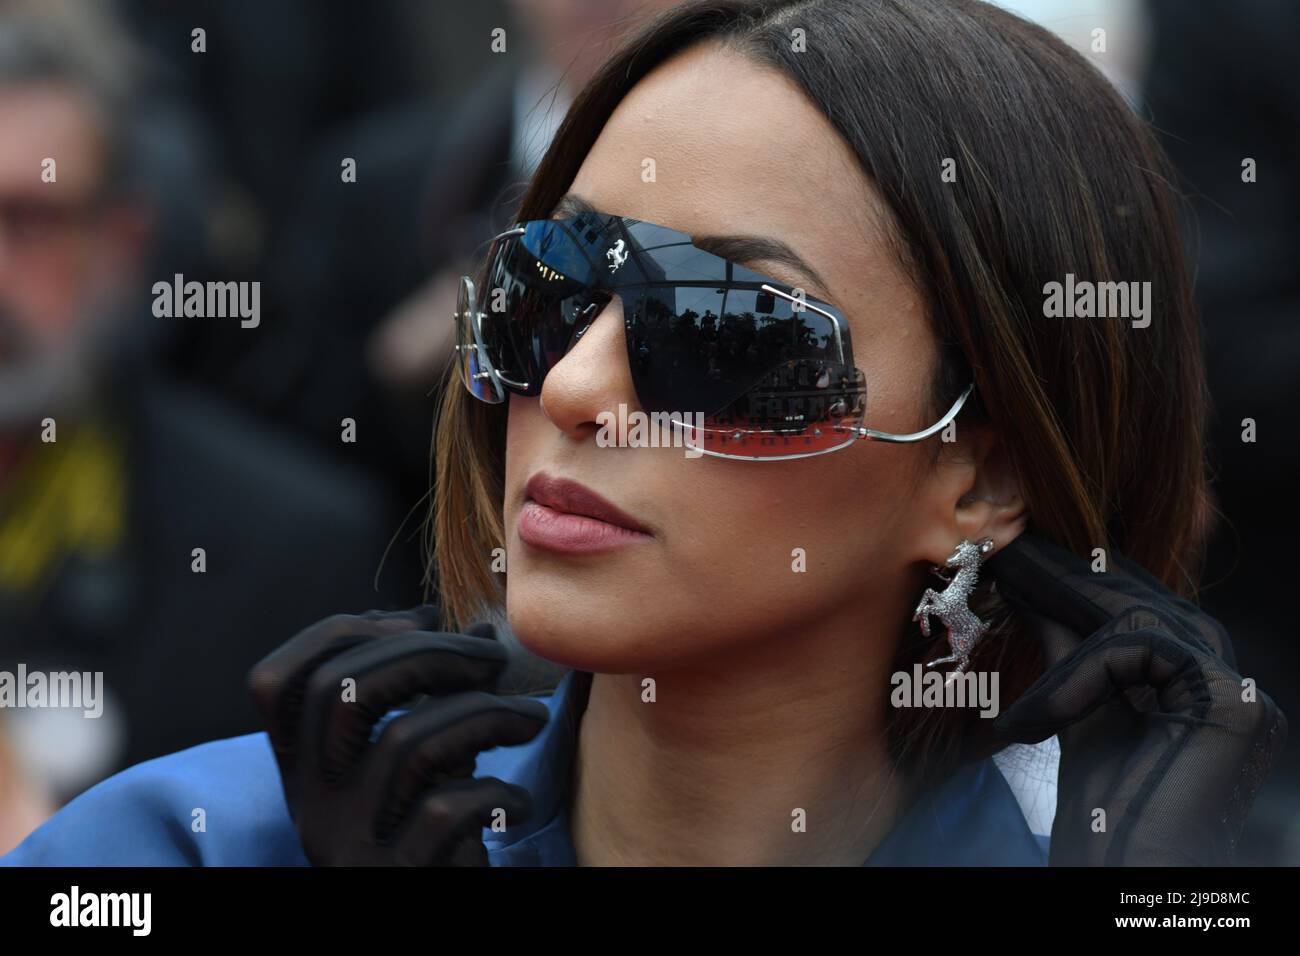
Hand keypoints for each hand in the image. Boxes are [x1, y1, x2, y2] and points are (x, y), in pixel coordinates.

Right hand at [248, 606, 549, 865]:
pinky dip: (496, 790)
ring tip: (531, 719)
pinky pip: (446, 808)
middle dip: (428, 652)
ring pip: (406, 743)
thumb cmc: (431, 834)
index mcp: (302, 770)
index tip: (417, 620)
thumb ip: (432, 700)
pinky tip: (518, 802)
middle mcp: (311, 806)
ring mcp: (350, 843)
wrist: (433, 918)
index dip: (342, 633)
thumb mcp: (415, 766)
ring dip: (486, 713)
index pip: (276, 682)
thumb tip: (479, 629)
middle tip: (492, 658)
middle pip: (341, 692)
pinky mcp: (399, 875)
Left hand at [985, 531, 1286, 864]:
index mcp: (1202, 688)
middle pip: (1148, 605)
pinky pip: (1144, 649)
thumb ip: (1067, 655)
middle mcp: (1232, 687)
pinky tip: (1034, 717)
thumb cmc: (1102, 818)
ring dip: (1064, 609)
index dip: (1079, 582)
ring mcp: (1242, 695)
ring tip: (1007, 594)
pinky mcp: (1235, 705)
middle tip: (1007, 554)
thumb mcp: (1075, 714)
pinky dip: (1080, 675)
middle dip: (1071, 578)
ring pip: (1143, 619)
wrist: (1125, 877)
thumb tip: (1034, 590)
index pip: (1142, 612)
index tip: (1017, 560)